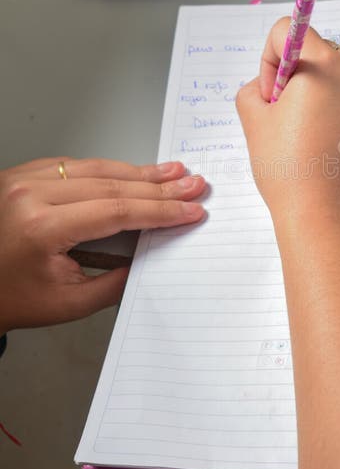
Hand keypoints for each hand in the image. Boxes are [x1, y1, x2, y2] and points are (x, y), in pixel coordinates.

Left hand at [0, 157, 205, 334]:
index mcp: (41, 228)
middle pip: (111, 184)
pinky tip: (135, 172)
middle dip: (159, 187)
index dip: (160, 211)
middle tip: (192, 185)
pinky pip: (74, 165)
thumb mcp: (69, 303)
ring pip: (95, 167)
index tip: (188, 210)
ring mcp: (22, 179)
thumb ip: (117, 282)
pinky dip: (109, 169)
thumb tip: (155, 255)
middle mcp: (29, 195)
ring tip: (172, 173)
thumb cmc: (11, 298)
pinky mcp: (21, 174)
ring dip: (139, 172)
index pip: (116, 211)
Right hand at [236, 18, 339, 244]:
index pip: (288, 31)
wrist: (328, 219)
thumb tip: (269, 88)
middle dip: (295, 81)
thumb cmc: (291, 170)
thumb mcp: (254, 121)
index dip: (269, 61)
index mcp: (325, 64)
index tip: (271, 95)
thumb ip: (254, 89)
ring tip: (303, 140)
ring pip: (336, 83)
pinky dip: (336, 120)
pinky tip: (323, 153)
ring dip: (316, 100)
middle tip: (283, 119)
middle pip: (316, 56)